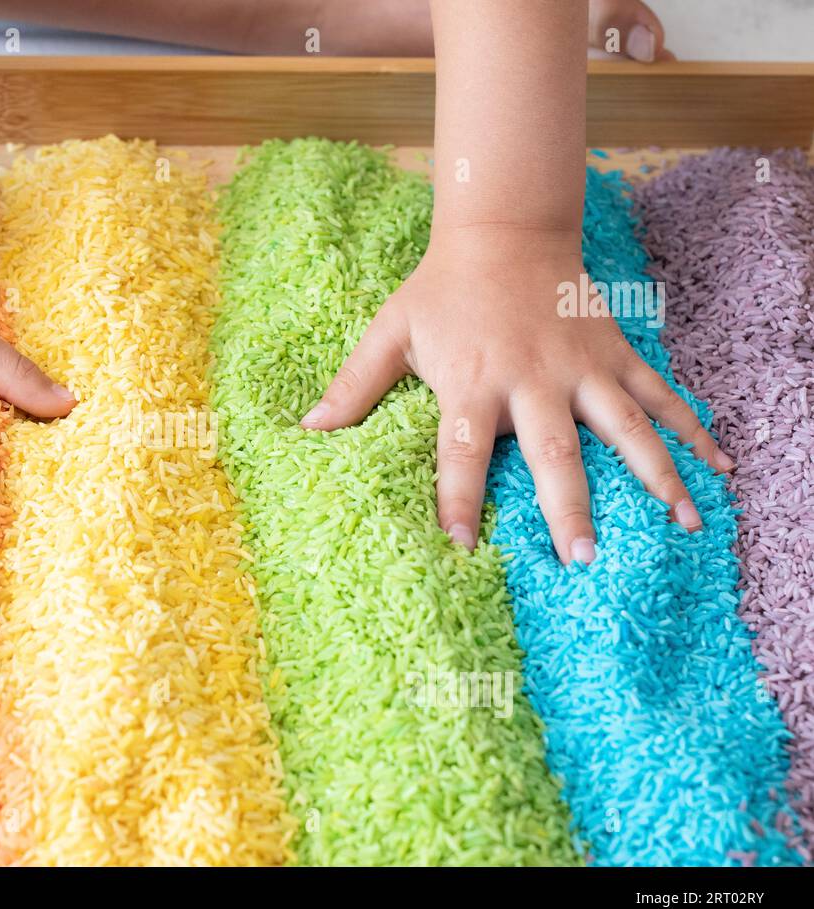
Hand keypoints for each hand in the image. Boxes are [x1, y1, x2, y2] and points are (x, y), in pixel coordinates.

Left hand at [301, 227, 732, 564]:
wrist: (506, 229)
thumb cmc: (441, 289)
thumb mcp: (391, 332)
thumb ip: (354, 386)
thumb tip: (306, 430)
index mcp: (472, 380)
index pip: (461, 452)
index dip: (457, 498)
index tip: (461, 545)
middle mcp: (532, 380)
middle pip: (554, 452)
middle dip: (569, 507)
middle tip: (583, 560)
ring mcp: (583, 368)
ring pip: (626, 428)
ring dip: (655, 477)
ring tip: (683, 526)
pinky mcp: (616, 353)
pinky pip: (661, 396)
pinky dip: (694, 430)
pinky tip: (721, 467)